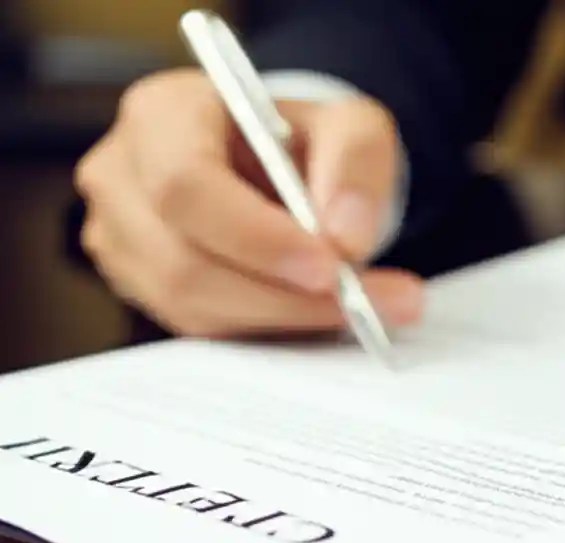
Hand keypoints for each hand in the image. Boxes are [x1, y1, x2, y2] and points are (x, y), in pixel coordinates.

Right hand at [74, 68, 423, 336]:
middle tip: (366, 305)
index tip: (331, 267)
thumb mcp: (350, 127)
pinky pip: (198, 327)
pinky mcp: (136, 286)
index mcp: (161, 112)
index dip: (257, 237)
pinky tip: (320, 313)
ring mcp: (116, 236)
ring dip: (284, 317)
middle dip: (283, 294)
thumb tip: (347, 238)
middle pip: (185, 261)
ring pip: (191, 304)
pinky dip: (268, 327)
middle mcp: (120, 174)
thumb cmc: (302, 141)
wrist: (275, 170)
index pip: (187, 184)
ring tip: (362, 310)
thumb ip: (358, 164)